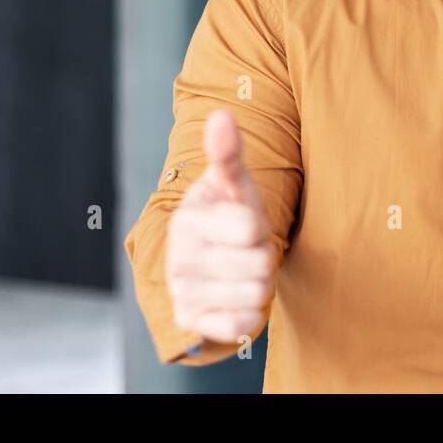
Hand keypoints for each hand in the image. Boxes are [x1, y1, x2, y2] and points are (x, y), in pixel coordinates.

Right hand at [165, 109, 277, 343]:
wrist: (206, 263)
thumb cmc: (226, 215)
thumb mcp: (232, 184)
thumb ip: (228, 153)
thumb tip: (222, 116)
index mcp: (188, 220)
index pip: (252, 227)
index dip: (259, 225)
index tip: (245, 223)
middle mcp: (179, 258)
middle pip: (259, 263)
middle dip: (263, 256)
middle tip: (247, 251)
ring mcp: (184, 292)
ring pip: (256, 293)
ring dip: (260, 284)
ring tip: (243, 272)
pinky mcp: (193, 323)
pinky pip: (242, 326)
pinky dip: (250, 314)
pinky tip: (236, 298)